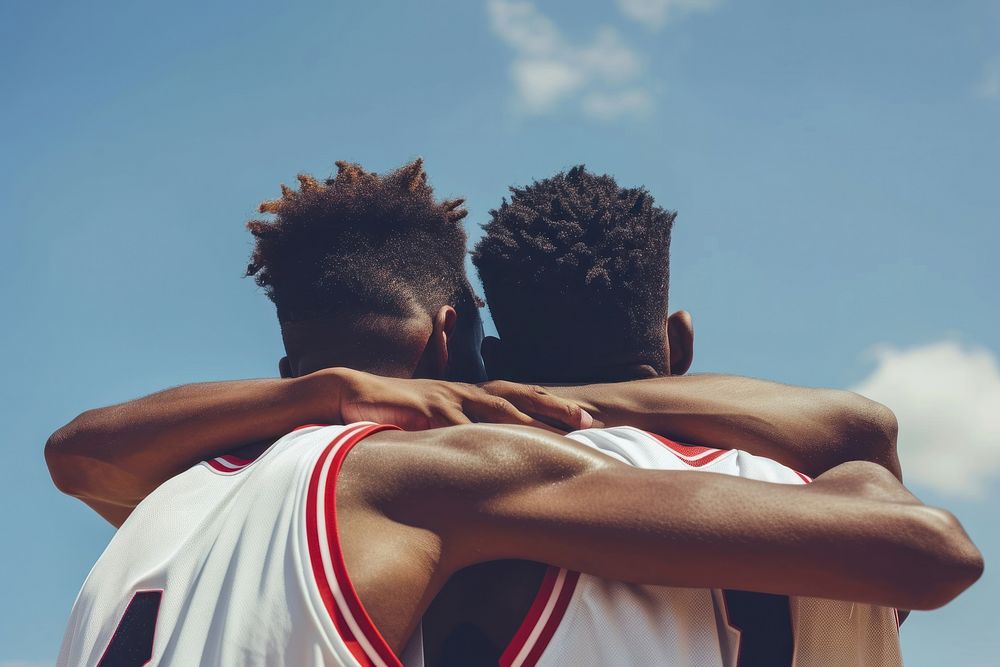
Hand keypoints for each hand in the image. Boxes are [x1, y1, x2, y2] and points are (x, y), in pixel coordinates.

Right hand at [331, 370, 592, 431]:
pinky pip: (461, 424)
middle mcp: (464, 392)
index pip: (517, 396)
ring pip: (498, 408)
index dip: (550, 404)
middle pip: (519, 396)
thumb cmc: (393, 410)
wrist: (353, 393)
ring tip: (560, 433)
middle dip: (555, 408)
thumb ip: (455, 429)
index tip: (582, 416)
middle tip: (589, 420)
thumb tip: (476, 450)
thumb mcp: (431, 421)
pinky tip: (504, 446)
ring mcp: (448, 398)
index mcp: (468, 394)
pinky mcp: (428, 409)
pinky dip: (483, 435)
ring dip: (531, 419)